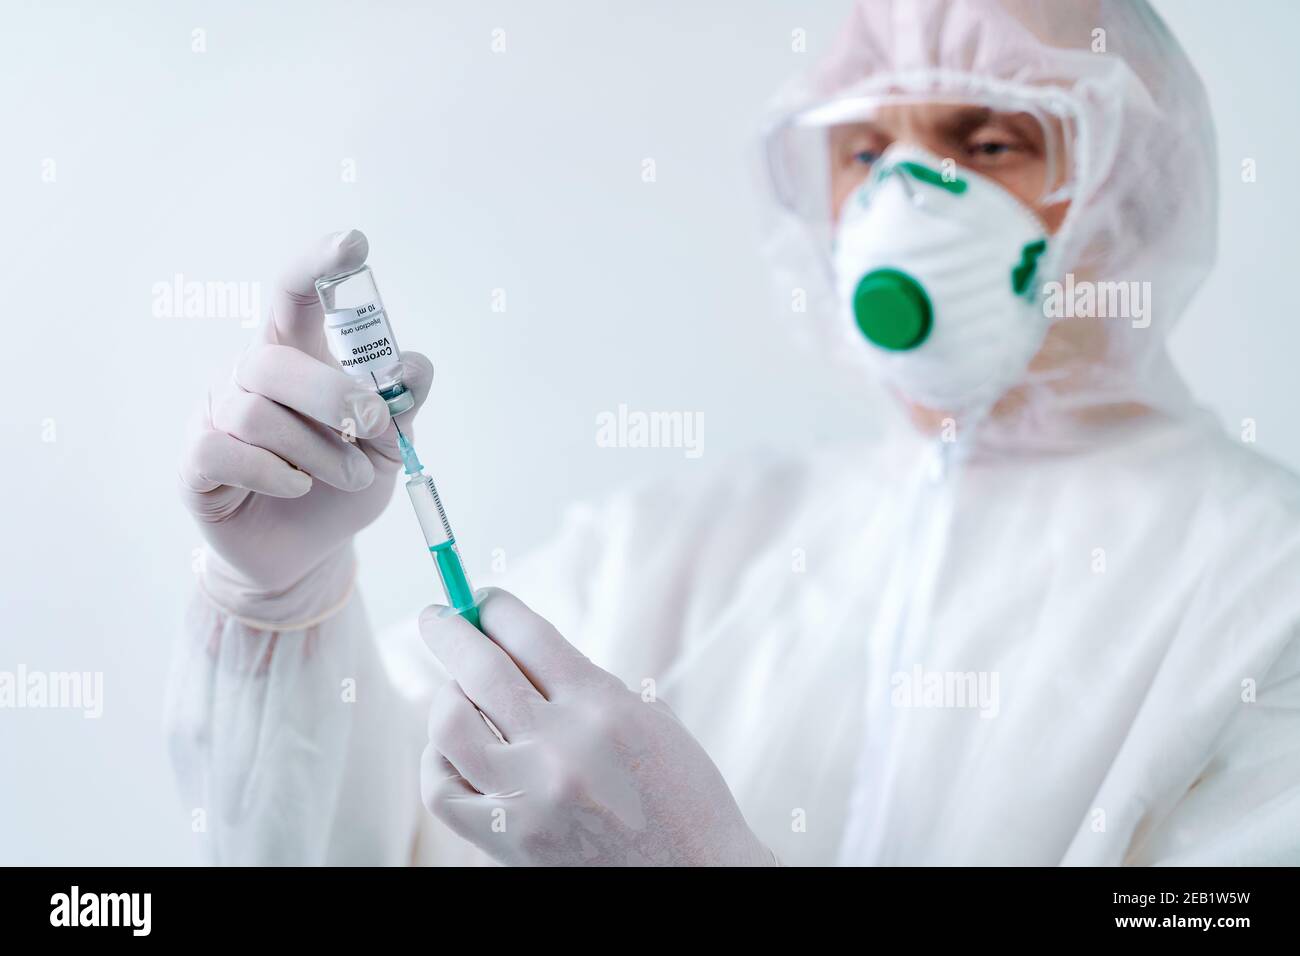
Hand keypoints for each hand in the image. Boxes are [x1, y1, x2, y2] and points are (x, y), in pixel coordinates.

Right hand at [179, 229, 433, 613]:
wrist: (307, 553)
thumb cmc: (341, 486)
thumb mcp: (386, 446)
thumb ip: (401, 404)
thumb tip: (414, 364)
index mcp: (295, 356)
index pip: (295, 295)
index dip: (318, 266)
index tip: (354, 244)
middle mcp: (248, 374)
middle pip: (277, 358)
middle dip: (335, 395)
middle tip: (375, 429)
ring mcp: (215, 414)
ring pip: (259, 412)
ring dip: (321, 451)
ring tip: (350, 474)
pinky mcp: (196, 462)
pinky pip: (226, 451)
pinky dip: (276, 472)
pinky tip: (297, 486)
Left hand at [419, 588, 773, 865]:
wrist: (698, 877)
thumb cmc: (681, 795)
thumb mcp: (650, 720)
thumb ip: (584, 685)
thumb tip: (514, 650)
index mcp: (603, 706)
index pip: (527, 634)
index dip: (495, 607)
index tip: (482, 600)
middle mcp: (560, 746)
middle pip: (480, 667)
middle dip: (450, 631)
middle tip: (436, 618)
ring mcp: (529, 797)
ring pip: (449, 724)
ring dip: (446, 694)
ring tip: (457, 690)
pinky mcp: (508, 841)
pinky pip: (442, 789)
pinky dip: (437, 758)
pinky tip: (454, 748)